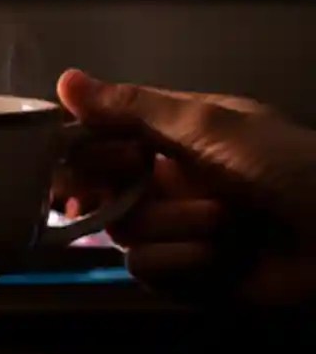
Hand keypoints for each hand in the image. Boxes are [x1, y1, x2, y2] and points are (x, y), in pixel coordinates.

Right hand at [57, 69, 315, 306]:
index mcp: (170, 135)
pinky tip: (224, 256)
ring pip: (124, 231)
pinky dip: (187, 263)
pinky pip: (148, 269)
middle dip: (120, 192)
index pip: (99, 136)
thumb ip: (133, 109)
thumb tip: (64, 80)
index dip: (83, 148)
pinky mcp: (184, 274)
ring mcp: (173, 228)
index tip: (83, 154)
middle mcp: (163, 180)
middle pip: (97, 188)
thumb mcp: (210, 127)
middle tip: (145, 187)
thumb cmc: (289, 166)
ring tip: (227, 221)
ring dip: (177, 226)